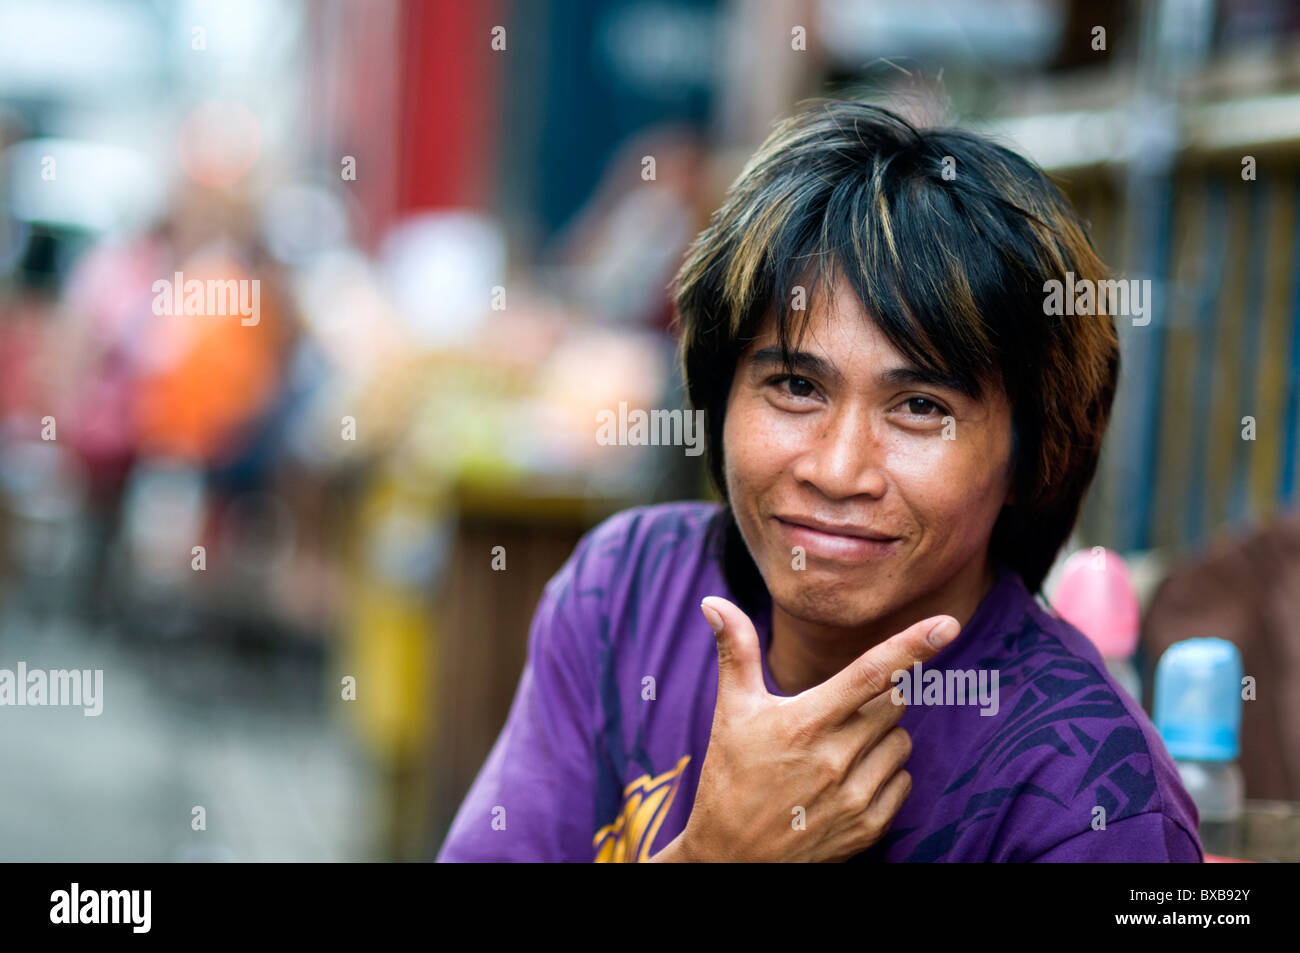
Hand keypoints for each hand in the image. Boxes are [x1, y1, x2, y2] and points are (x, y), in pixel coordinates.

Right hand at [651, 596, 960, 861]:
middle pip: (893, 704)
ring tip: (839, 750)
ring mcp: (855, 795)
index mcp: (805, 721)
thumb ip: (736, 651)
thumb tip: (714, 602)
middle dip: (875, 699)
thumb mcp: (732, 712)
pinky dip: (886, 773)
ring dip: (882, 737)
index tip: (947, 624)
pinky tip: (849, 779)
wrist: (732, 859)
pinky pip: (904, 782)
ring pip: (901, 742)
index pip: (870, 673)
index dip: (912, 645)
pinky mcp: (868, 827)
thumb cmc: (730, 777)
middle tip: (837, 713)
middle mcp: (835, 758)